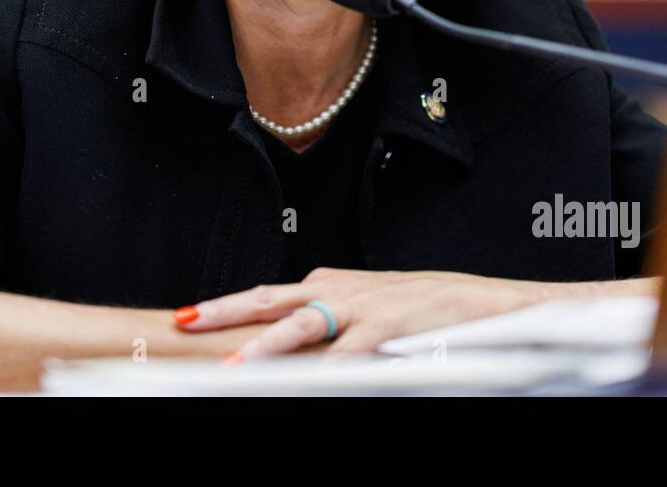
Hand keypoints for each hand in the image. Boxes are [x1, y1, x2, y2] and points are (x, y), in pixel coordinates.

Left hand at [173, 267, 545, 360]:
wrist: (482, 302)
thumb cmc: (421, 308)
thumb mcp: (365, 308)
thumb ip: (327, 321)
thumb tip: (284, 342)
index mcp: (328, 283)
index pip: (266, 295)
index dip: (225, 307)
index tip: (187, 318)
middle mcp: (337, 289)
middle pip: (269, 299)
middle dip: (225, 312)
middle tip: (184, 323)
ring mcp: (362, 307)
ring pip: (302, 322)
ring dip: (266, 345)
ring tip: (236, 364)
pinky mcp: (390, 328)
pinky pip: (351, 353)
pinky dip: (328, 369)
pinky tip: (310, 383)